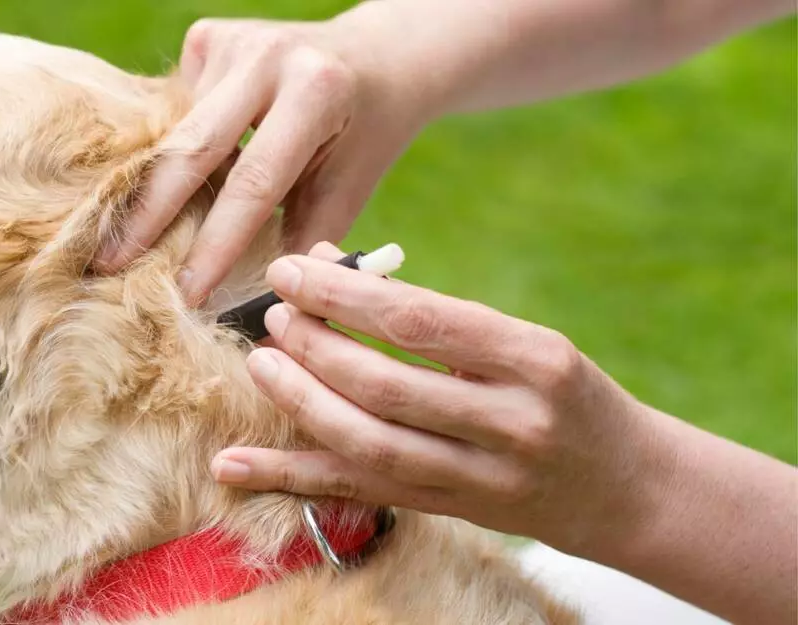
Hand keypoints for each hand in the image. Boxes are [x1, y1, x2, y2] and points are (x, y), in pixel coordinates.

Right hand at [94, 12, 436, 303]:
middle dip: (148, 215)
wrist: (375, 58)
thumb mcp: (350, 188)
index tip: (187, 293)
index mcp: (315, 93)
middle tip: (108, 265)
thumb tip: (253, 310)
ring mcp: (232, 40)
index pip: (253, 183)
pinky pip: (177, 110)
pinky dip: (176, 149)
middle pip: (191, 148)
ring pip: (177, 131)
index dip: (216, 244)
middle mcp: (267, 57)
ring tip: (126, 237)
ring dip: (159, 186)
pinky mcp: (208, 36)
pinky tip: (183, 170)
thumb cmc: (364, 134)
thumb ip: (302, 241)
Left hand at [211, 242, 675, 554]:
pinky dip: (291, 477)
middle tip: (274, 317)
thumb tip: (332, 271)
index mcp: (534, 359)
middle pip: (389, 386)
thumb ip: (437, 318)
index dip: (345, 295)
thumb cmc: (562, 394)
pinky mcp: (452, 512)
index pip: (423, 321)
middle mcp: (512, 422)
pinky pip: (360, 492)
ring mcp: (483, 478)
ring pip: (371, 444)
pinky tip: (233, 465)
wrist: (625, 487)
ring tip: (261, 366)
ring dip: (302, 404)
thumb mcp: (523, 343)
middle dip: (317, 348)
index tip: (291, 270)